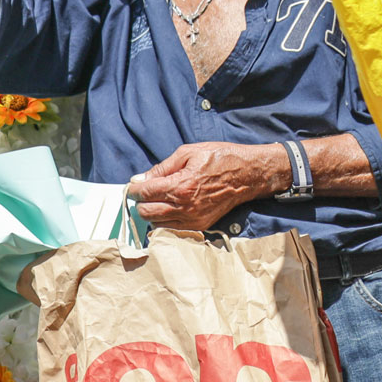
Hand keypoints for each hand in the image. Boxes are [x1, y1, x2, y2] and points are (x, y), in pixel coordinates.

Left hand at [128, 142, 283, 231]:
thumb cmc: (219, 159)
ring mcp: (193, 219)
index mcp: (180, 186)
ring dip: (152, 213)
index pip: (144, 193)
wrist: (248, 174)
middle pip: (146, 212)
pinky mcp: (200, 226)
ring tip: (157, 201)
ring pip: (156, 224)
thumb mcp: (188, 153)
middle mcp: (184, 206)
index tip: (134, 185)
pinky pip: (172, 229)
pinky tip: (169, 209)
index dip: (135, 189)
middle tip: (144, 193)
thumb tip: (140, 178)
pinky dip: (165, 221)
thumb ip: (162, 168)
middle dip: (140, 202)